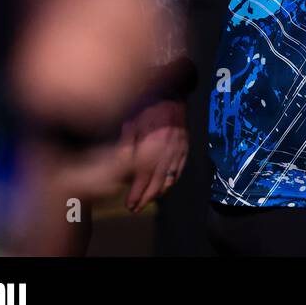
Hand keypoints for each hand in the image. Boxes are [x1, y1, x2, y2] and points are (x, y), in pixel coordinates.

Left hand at [120, 98, 188, 213]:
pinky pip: (179, 170)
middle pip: (156, 183)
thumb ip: (125, 148)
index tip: (129, 204)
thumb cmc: (146, 108)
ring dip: (158, 193)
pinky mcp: (185, 149)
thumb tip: (120, 168)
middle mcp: (166, 154)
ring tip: (148, 201)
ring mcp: (178, 153)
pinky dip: (172, 182)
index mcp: (151, 148)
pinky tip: (165, 187)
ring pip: (169, 179)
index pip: (143, 178)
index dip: (136, 193)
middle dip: (146, 198)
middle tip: (136, 208)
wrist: (170, 96)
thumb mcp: (130, 125)